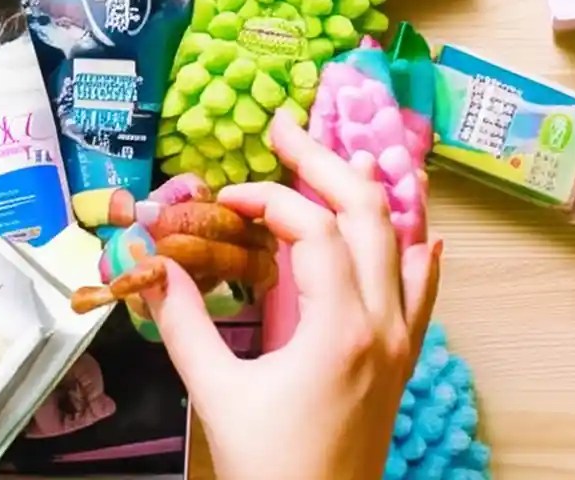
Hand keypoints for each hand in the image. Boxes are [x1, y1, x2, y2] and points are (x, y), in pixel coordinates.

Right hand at [142, 112, 441, 479]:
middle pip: (370, 214)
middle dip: (325, 163)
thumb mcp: (216, 391)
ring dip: (370, 194)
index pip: (311, 229)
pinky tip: (420, 231)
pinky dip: (417, 251)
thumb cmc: (269, 466)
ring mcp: (401, 341)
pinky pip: (423, 291)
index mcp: (339, 329)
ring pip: (404, 242)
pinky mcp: (401, 359)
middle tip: (284, 129)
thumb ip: (183, 322)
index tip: (225, 197)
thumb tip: (151, 264)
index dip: (266, 198)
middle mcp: (383, 325)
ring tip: (341, 155)